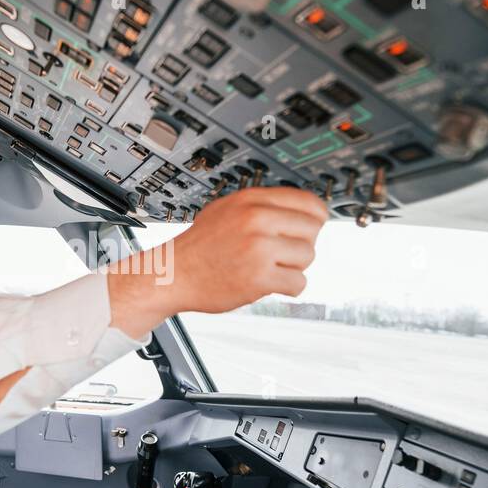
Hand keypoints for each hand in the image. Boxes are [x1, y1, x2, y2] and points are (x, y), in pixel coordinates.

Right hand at [106, 186, 327, 336]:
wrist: (173, 274)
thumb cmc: (200, 245)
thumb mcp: (227, 208)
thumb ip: (262, 205)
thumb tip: (303, 208)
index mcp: (251, 201)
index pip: (308, 202)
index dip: (314, 217)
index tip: (311, 227)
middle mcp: (256, 220)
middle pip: (313, 230)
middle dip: (302, 243)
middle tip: (283, 252)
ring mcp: (258, 249)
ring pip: (308, 256)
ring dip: (294, 266)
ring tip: (271, 267)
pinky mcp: (259, 278)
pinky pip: (298, 283)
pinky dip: (288, 287)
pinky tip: (270, 283)